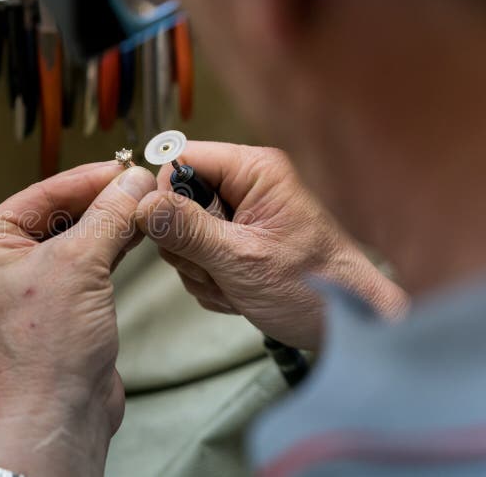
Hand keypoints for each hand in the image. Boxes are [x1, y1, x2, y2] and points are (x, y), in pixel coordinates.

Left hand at [0, 162, 155, 476]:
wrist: (58, 416)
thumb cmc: (46, 352)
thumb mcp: (78, 266)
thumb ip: (107, 216)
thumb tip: (133, 181)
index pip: (41, 194)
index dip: (87, 179)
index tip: (124, 167)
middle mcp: (2, 265)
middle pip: (58, 214)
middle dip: (101, 200)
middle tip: (139, 184)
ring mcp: (31, 288)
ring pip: (75, 239)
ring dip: (109, 222)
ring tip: (143, 204)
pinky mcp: (60, 307)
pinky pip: (87, 264)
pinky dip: (112, 248)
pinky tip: (135, 233)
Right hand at [137, 142, 406, 348]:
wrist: (344, 327)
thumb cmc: (313, 288)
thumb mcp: (241, 259)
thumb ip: (188, 230)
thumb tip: (142, 205)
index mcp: (255, 171)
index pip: (182, 159)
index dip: (166, 195)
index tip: (170, 233)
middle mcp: (247, 186)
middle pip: (177, 201)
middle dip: (187, 245)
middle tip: (218, 269)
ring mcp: (240, 216)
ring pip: (183, 235)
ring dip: (200, 269)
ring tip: (234, 285)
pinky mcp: (236, 243)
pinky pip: (197, 256)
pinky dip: (210, 281)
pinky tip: (237, 292)